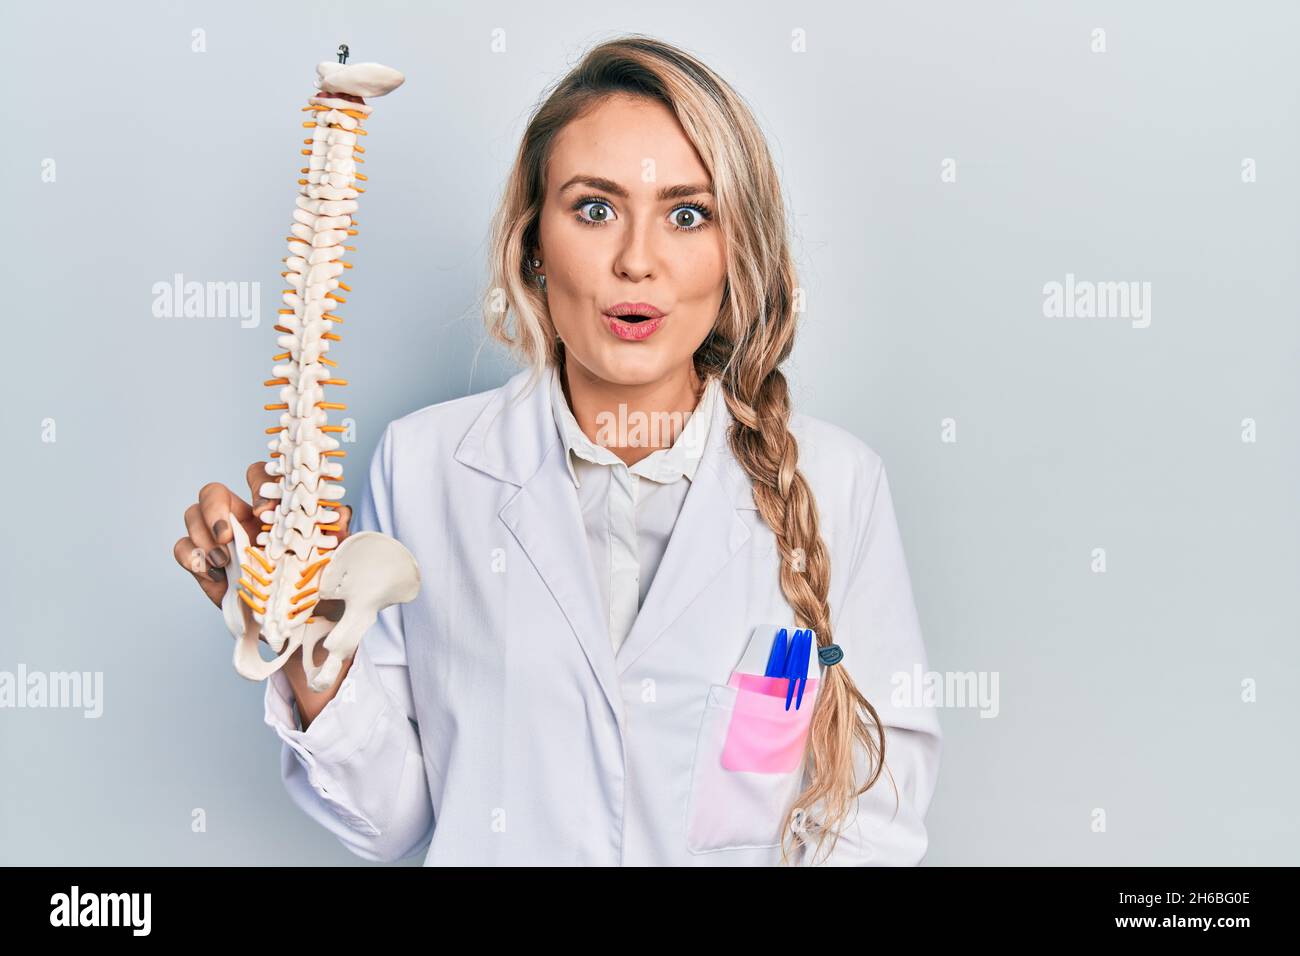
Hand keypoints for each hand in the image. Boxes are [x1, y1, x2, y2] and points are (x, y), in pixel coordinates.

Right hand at [174, 461, 351, 610]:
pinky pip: (183, 549)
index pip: (258, 477)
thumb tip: (342, 514)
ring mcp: (218, 540)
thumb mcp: (330, 559)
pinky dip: (191, 557)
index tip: (265, 512)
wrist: (295, 624)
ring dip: (202, 534)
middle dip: (215, 508)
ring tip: (221, 560)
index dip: (258, 486)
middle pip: (213, 491)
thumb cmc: (312, 585)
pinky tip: (213, 574)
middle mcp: (241, 518)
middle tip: (228, 536)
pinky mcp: (203, 564)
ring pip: (193, 515)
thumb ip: (335, 535)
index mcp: (272, 509)